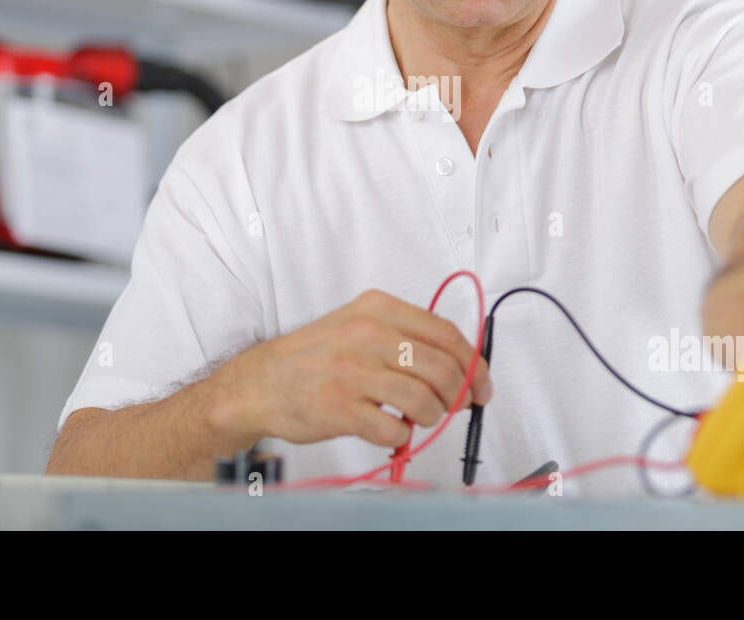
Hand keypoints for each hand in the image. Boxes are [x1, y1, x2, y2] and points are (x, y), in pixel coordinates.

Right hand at [222, 289, 492, 449]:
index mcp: (378, 308)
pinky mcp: (340, 409)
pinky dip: (401, 436)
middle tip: (455, 406)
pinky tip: (390, 429)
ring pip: (424, 401)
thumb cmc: (317, 356)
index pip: (446, 334)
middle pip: (442, 369)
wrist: (261, 382)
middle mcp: (366, 334)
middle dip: (459, 394)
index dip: (474, 364)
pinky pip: (395, 429)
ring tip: (415, 417)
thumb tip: (464, 366)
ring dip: (430, 417)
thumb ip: (408, 337)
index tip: (482, 386)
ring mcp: (352, 372)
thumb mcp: (360, 325)